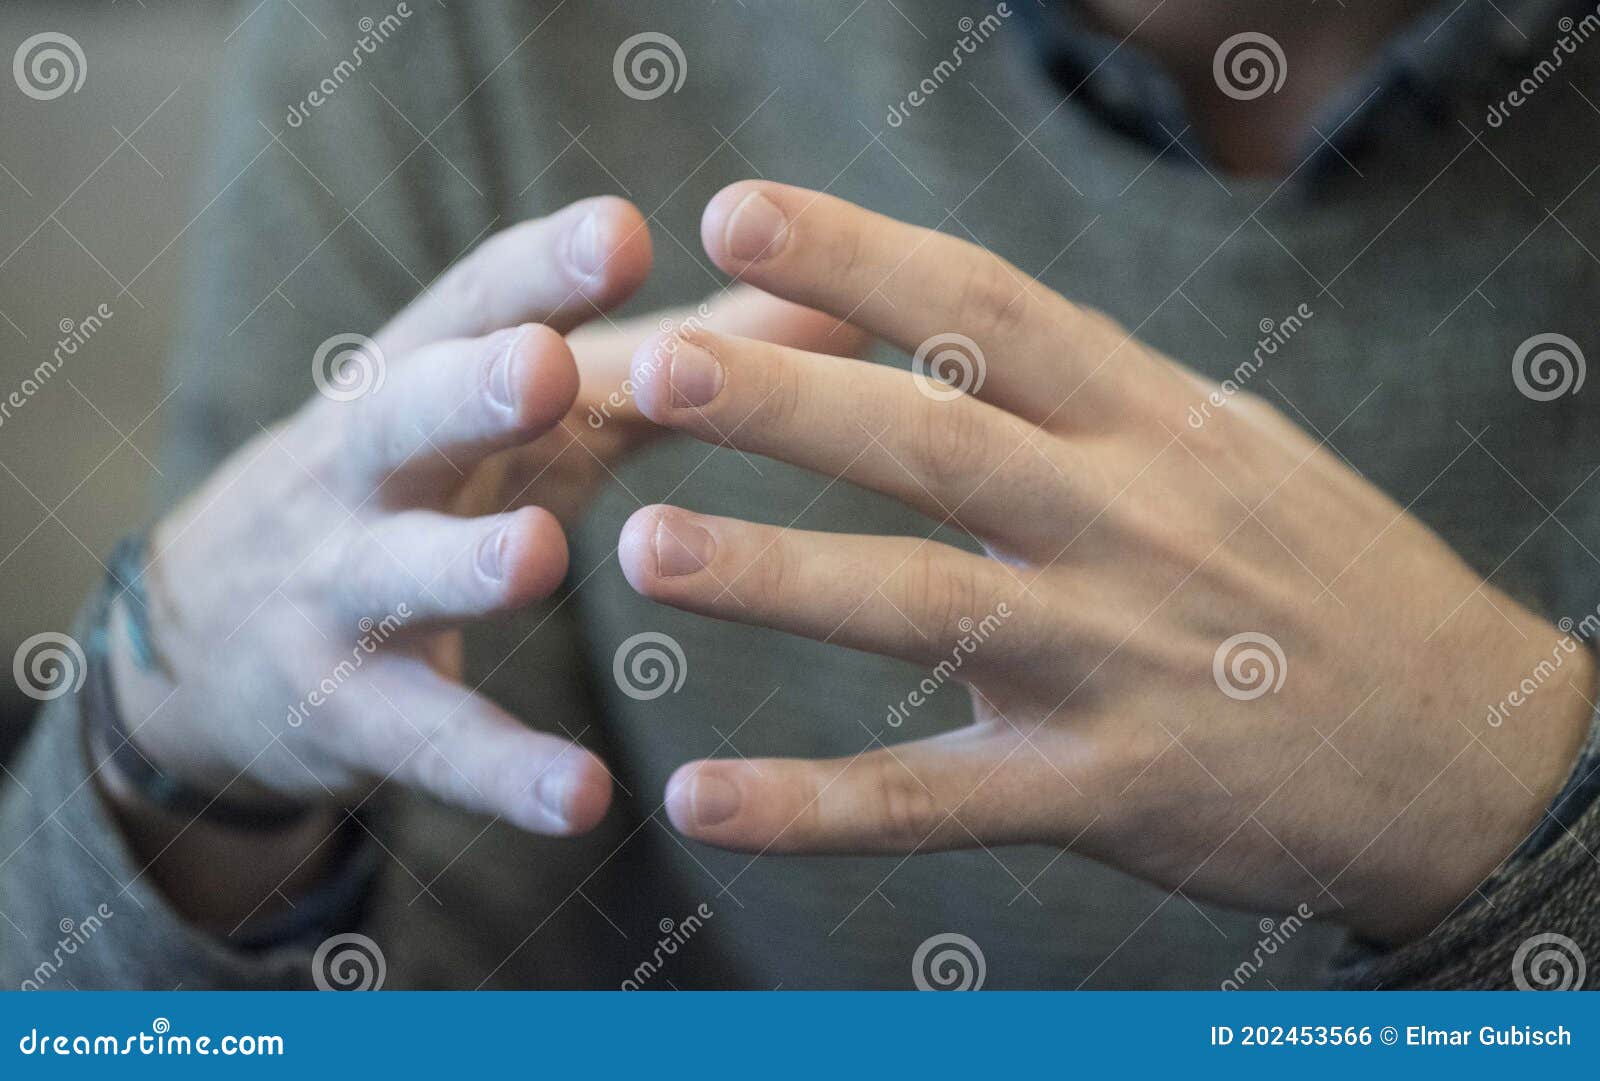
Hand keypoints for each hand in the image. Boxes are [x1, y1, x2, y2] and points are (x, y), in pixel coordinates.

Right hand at [114, 193, 851, 840]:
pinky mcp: (345, 709)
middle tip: (547, 367)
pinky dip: (499, 771)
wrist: (212, 633)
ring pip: (395, 572)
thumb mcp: (527, 416)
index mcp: (420, 377)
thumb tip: (843, 304)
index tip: (617, 231)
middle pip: (403, 414)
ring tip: (539, 555)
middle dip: (471, 389)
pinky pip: (426, 741)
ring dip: (462, 564)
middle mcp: (364, 470)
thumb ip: (672, 365)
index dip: (538, 269)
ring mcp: (340, 589)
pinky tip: (581, 799)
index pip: (471, 304)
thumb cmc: (427, 484)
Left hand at [618, 181, 1596, 943]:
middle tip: (657, 365)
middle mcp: (1124, 524)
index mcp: (1149, 423)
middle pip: (934, 442)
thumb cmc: (1323, 574)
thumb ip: (1083, 389)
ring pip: (922, 606)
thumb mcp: (1222, 443)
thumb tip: (934, 311)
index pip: (986, 309)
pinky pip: (935, 800)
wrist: (1458, 747)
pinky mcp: (1103, 790)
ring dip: (776, 576)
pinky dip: (814, 806)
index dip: (854, 253)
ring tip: (647, 548)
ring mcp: (1112, 660)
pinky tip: (702, 800)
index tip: (733, 214)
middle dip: (789, 399)